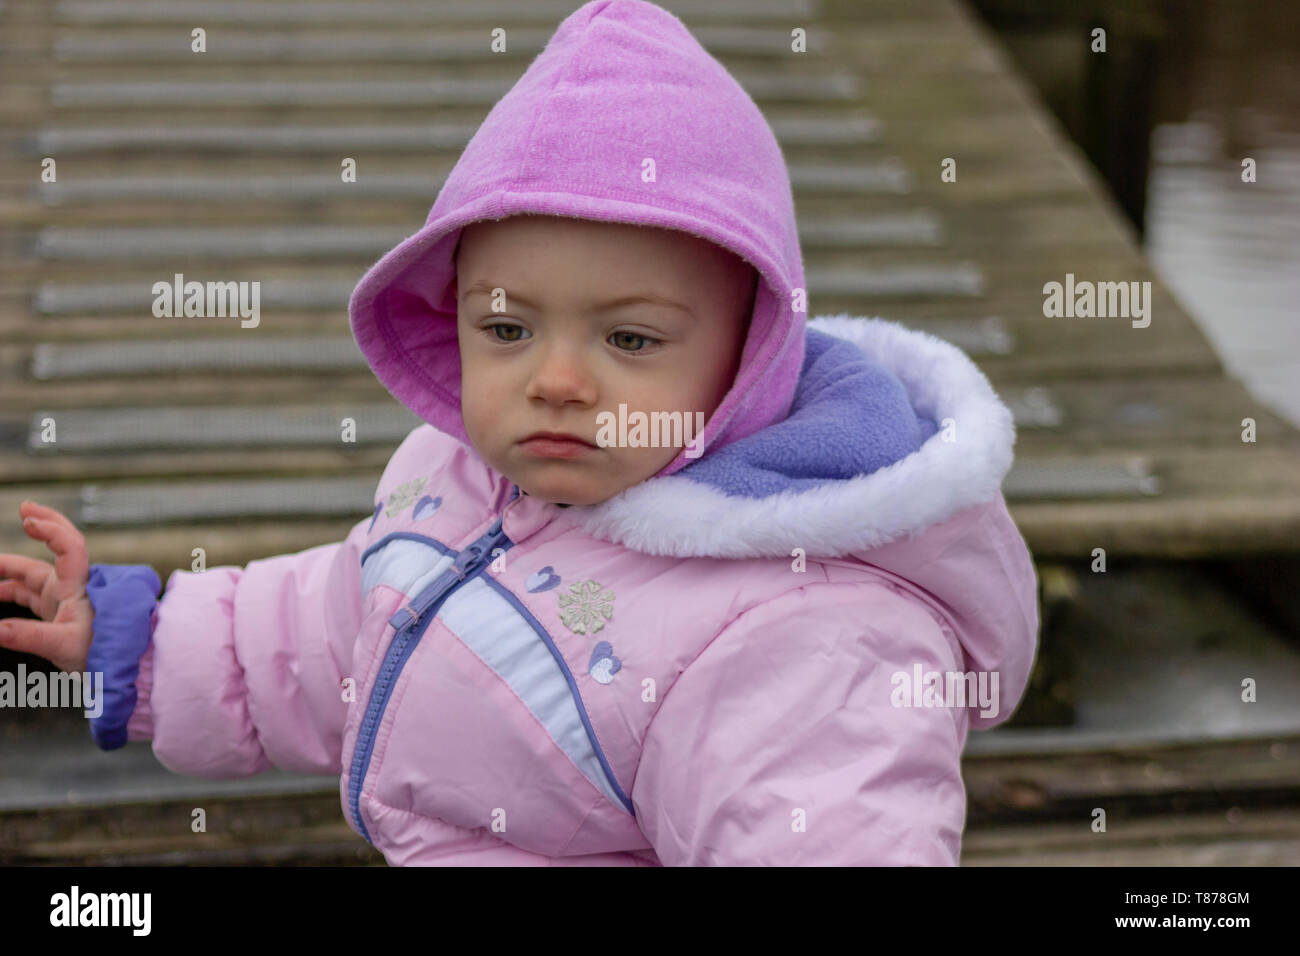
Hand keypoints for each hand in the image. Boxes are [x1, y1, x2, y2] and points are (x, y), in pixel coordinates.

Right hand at [0, 501, 93, 673]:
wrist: (127, 667)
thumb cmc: (105, 652)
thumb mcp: (65, 644)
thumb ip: (28, 636)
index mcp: (78, 586)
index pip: (69, 546)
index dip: (51, 528)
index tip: (29, 518)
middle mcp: (72, 588)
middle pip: (51, 553)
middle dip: (39, 529)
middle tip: (24, 512)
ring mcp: (65, 600)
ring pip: (34, 577)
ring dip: (10, 571)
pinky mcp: (60, 614)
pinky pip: (31, 597)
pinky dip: (12, 593)